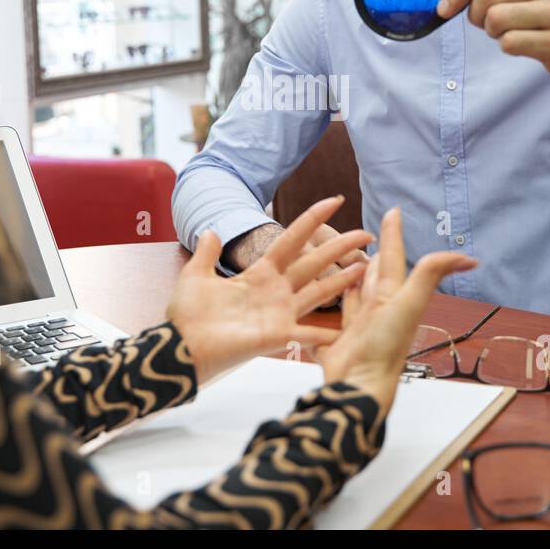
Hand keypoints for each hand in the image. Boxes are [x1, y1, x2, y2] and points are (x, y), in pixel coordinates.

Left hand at [169, 196, 372, 384]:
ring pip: (320, 291)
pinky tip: (353, 329)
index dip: (312, 220)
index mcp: (260, 274)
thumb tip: (211, 230)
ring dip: (345, 280)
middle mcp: (276, 291)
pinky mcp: (277, 334)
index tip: (334, 201)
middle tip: (367, 235)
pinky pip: (310, 333)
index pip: (292, 240)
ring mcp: (280, 312)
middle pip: (315, 262)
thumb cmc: (188, 315)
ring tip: (368, 267)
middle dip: (341, 247)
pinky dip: (330, 333)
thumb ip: (207, 253)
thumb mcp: (196, 275)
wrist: (180, 347)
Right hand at [315, 207, 476, 412]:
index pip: (394, 257)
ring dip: (358, 274)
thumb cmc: (385, 346)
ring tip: (355, 257)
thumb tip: (470, 256)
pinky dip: (340, 298)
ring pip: (360, 290)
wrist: (360, 385)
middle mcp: (379, 307)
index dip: (394, 234)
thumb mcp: (409, 303)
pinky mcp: (341, 336)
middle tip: (375, 233)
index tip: (395, 211)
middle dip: (378, 253)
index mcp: (395, 295)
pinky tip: (337, 290)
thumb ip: (431, 274)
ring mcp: (361, 322)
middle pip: (378, 273)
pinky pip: (340, 311)